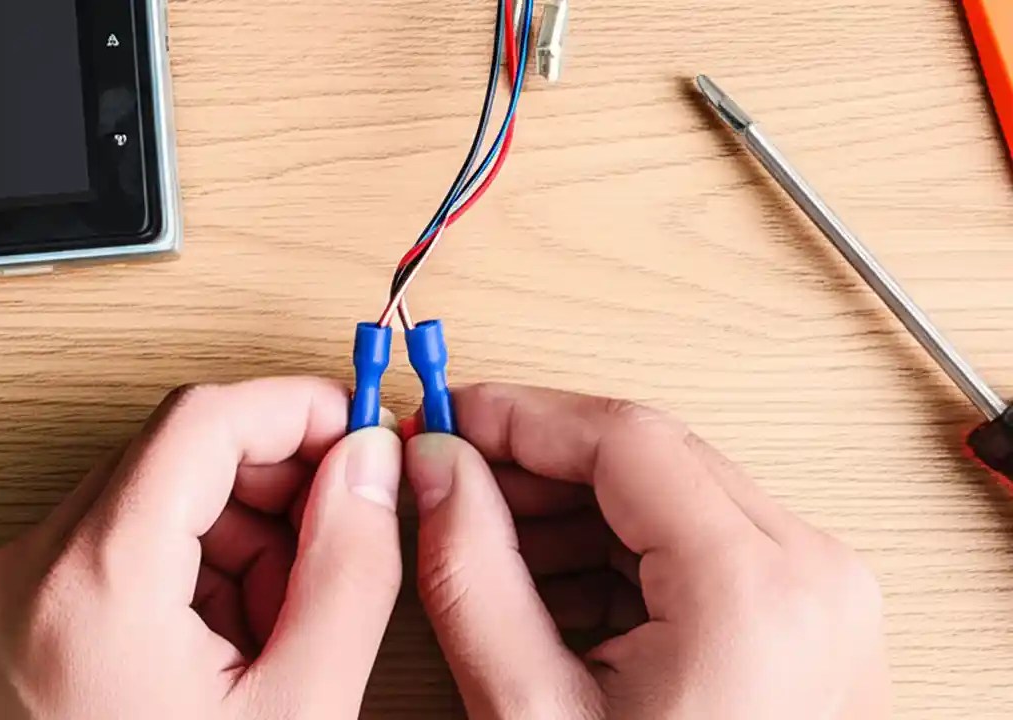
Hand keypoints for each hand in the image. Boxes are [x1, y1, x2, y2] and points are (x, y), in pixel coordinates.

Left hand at [0, 378, 403, 718]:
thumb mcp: (300, 709)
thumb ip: (349, 570)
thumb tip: (370, 466)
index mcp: (93, 582)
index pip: (204, 419)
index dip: (298, 408)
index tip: (363, 427)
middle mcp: (30, 572)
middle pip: (176, 451)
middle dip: (276, 482)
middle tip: (345, 536)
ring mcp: (11, 595)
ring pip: (152, 495)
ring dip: (239, 532)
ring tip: (286, 624)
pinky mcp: (16, 620)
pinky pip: (120, 546)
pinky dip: (192, 568)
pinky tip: (234, 642)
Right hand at [404, 384, 888, 719]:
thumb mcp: (536, 712)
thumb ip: (473, 574)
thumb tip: (438, 472)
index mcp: (752, 586)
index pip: (623, 436)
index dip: (520, 415)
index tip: (450, 416)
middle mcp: (810, 571)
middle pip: (651, 458)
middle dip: (539, 465)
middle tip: (452, 479)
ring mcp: (821, 594)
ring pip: (673, 498)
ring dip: (574, 511)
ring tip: (489, 547)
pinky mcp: (809, 617)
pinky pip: (702, 547)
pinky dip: (620, 555)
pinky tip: (551, 590)